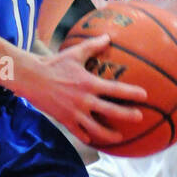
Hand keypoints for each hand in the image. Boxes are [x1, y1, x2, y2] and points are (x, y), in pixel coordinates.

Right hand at [21, 34, 146, 146]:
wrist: (32, 78)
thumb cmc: (54, 64)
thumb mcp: (74, 53)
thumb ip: (93, 46)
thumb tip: (108, 37)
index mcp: (89, 83)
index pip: (115, 89)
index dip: (131, 92)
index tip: (144, 95)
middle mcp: (84, 100)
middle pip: (110, 112)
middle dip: (127, 116)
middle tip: (139, 118)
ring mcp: (75, 113)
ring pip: (96, 129)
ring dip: (109, 134)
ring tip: (119, 137)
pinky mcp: (65, 120)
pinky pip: (79, 132)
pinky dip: (87, 137)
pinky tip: (93, 139)